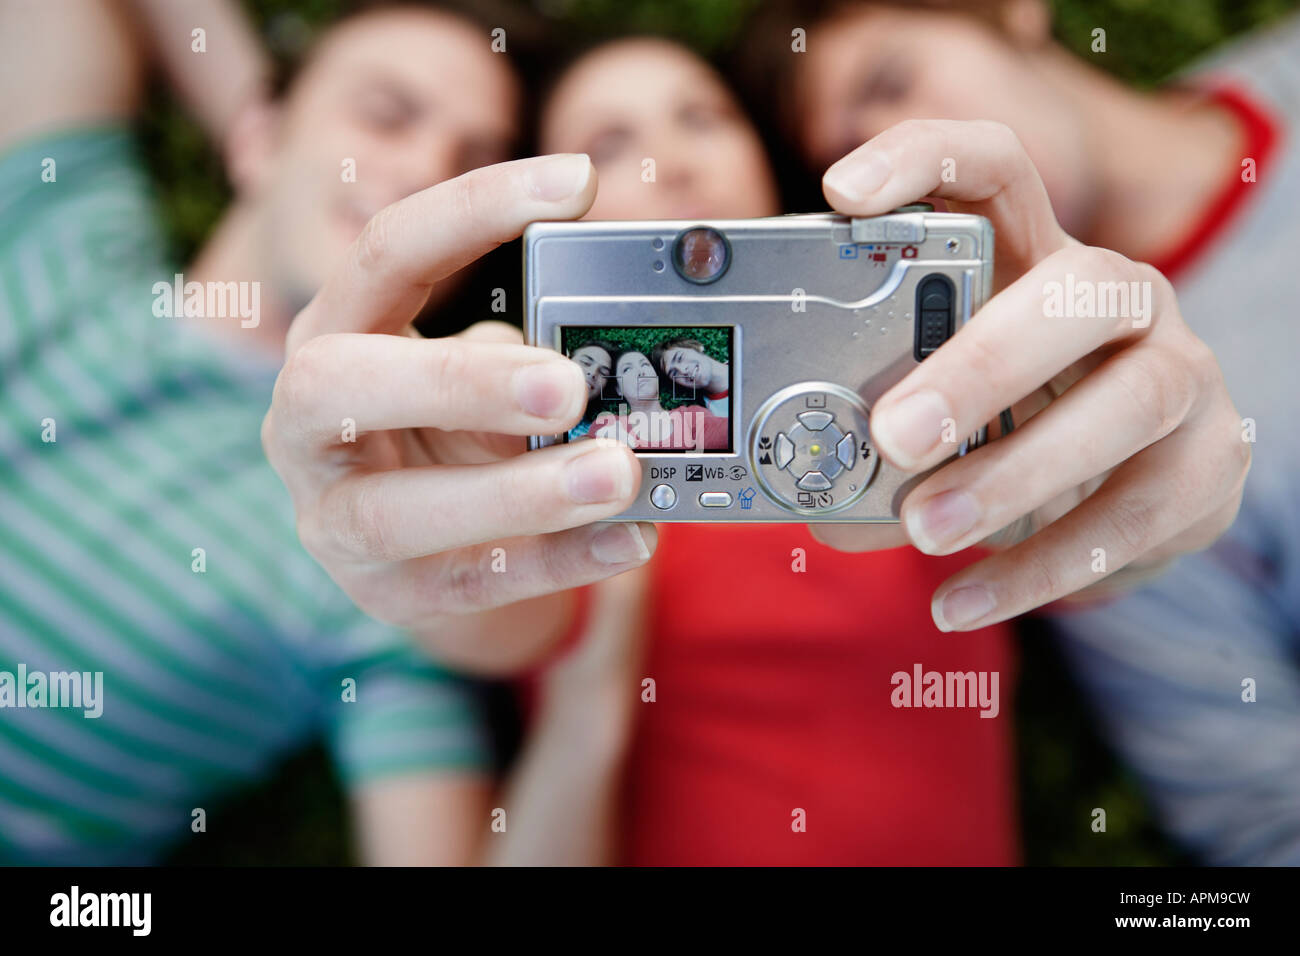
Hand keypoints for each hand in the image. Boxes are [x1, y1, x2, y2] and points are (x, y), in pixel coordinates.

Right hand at [261, 155, 656, 672]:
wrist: (414, 548)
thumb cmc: (449, 432)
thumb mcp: (479, 375)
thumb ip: (527, 353)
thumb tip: (630, 348)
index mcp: (337, 332)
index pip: (388, 252)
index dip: (474, 210)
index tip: (577, 182)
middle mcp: (306, 420)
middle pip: (345, 382)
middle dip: (457, 381)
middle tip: (569, 387)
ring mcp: (330, 518)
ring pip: (394, 512)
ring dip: (517, 495)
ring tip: (619, 474)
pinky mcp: (382, 593)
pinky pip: (467, 583)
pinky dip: (557, 560)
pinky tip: (631, 537)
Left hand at [812, 119, 1248, 630]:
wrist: (1135, 498)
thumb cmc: (1013, 435)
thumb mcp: (942, 422)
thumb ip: (878, 448)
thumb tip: (815, 504)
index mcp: (1032, 260)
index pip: (994, 171)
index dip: (924, 161)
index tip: (840, 192)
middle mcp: (1117, 298)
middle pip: (1071, 295)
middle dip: (982, 364)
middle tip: (895, 435)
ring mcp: (1179, 374)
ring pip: (1127, 405)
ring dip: (1017, 474)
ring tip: (925, 531)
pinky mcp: (1208, 465)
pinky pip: (1136, 516)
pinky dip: (1041, 566)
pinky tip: (963, 601)